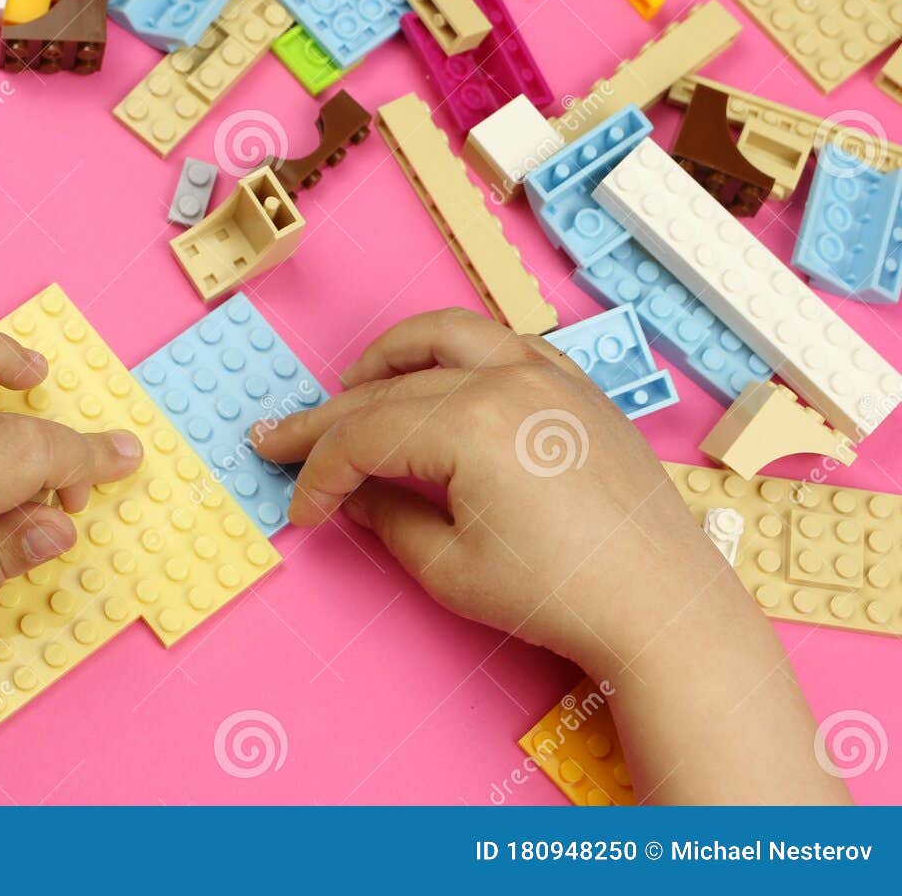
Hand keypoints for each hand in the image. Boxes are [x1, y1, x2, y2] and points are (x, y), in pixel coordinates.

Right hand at [250, 307, 737, 677]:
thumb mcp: (449, 568)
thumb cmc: (559, 595)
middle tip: (280, 439)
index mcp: (469, 425)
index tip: (299, 511)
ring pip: (445, 336)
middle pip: (388, 387)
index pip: (361, 436)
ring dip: (388, 357)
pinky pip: (502, 344)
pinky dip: (455, 353)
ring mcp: (547, 375)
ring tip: (352, 388)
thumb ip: (387, 517)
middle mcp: (505, 381)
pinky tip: (437, 381)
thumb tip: (353, 495)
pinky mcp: (576, 388)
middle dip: (327, 420)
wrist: (661, 606)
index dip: (317, 474)